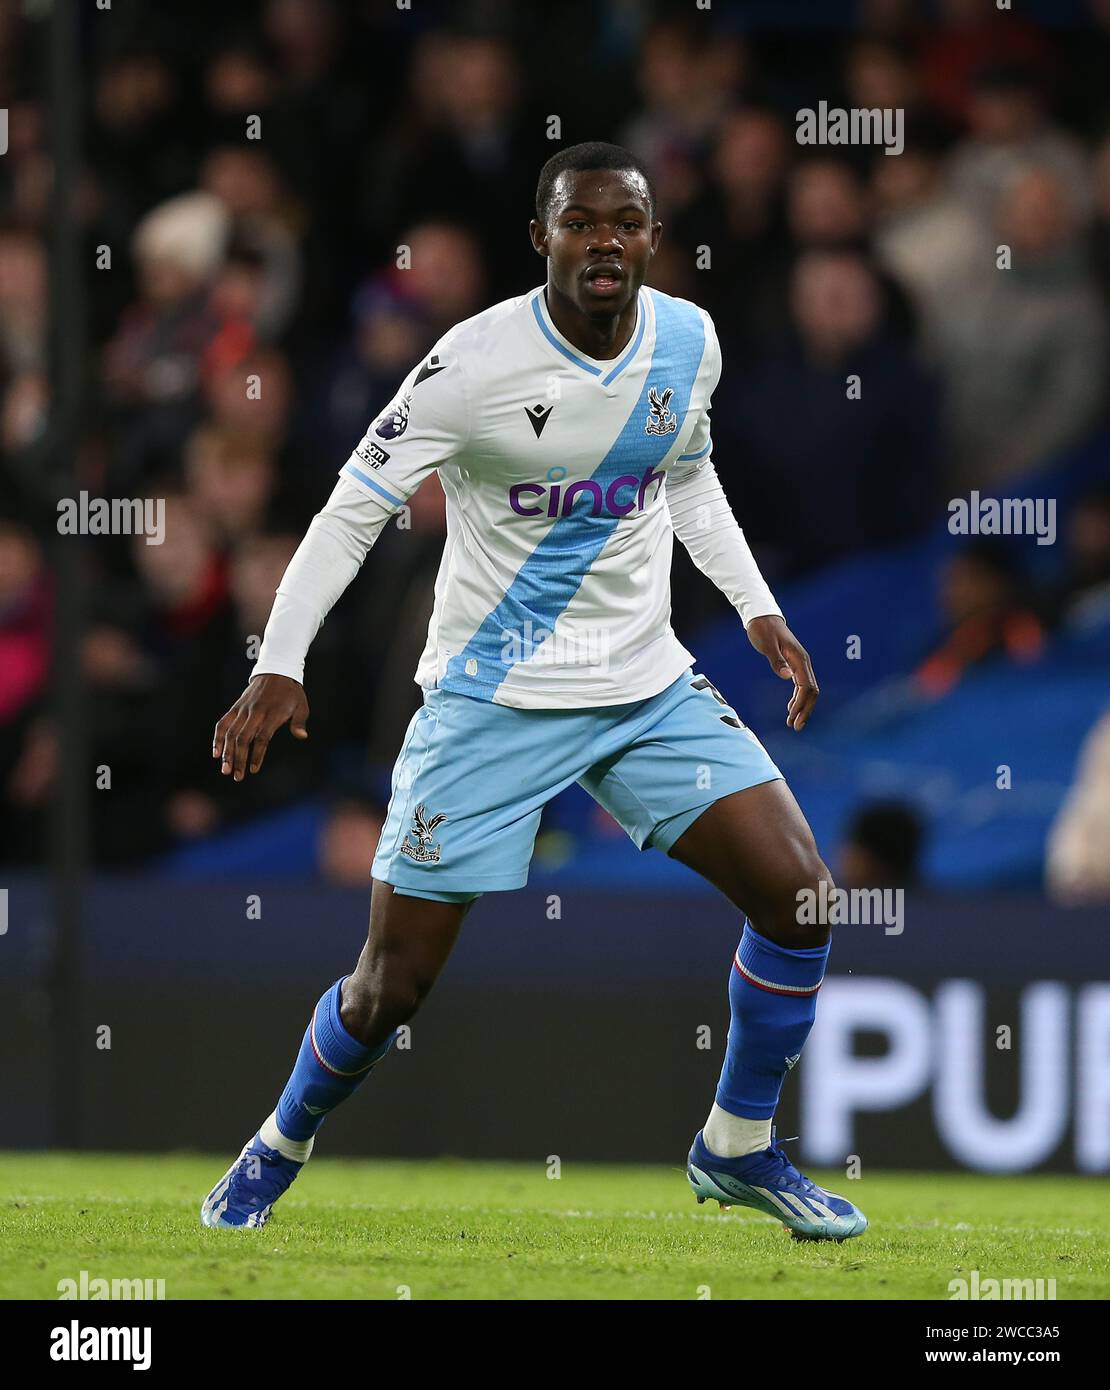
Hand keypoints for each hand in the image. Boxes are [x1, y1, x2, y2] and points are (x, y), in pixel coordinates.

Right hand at [212, 673, 308, 779]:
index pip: (262, 738)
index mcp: (272, 714)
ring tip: (225, 770)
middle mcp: (255, 712)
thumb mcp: (301, 705)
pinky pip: (223, 723)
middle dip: (239, 759)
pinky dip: (217, 737)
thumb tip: (302, 737)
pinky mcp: (236, 707)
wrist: (276, 671)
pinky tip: (216, 753)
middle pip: (243, 738)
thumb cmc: (291, 693)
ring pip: (231, 733)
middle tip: (236, 776)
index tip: (253, 770)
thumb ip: (299, 722)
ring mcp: (243, 709)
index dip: (257, 755)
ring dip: (226, 752)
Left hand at [746, 614, 818, 730]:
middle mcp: (802, 663)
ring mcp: (799, 664)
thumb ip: (776, 660)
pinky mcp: (793, 665)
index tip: (792, 718)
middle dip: (805, 710)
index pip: (807, 687)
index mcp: (799, 659)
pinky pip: (800, 685)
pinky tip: (790, 708)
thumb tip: (787, 677)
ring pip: (807, 690)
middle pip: (811, 692)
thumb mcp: (767, 644)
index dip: (801, 704)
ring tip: (792, 723)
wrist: (762, 617)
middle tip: (795, 727)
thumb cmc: (763, 629)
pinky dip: (797, 698)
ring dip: (801, 707)